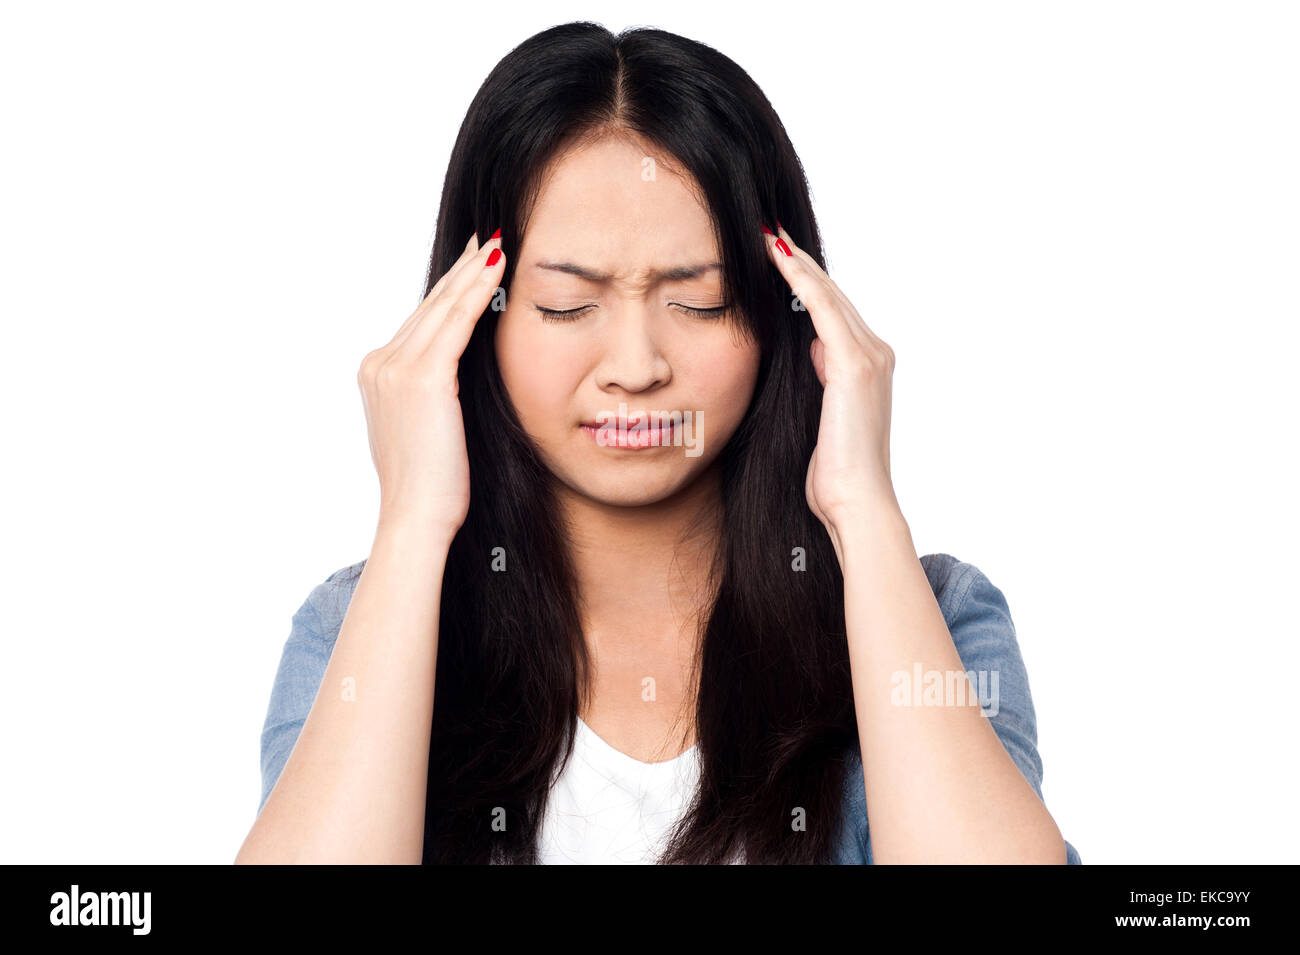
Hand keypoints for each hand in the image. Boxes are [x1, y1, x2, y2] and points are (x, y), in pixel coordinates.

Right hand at [356, 230, 504, 537]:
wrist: (417, 517)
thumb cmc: (432, 487)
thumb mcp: (427, 429)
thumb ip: (434, 394)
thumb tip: (457, 379)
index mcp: (377, 373)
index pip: (422, 321)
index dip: (450, 290)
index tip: (474, 263)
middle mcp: (380, 363)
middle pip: (430, 304)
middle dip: (462, 270)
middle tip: (489, 237)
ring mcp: (396, 367)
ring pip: (443, 306)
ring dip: (473, 270)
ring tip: (499, 241)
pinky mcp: (423, 377)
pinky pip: (456, 323)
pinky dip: (477, 291)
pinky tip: (497, 268)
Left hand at [762, 223, 898, 534]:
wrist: (856, 503)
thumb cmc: (832, 476)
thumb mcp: (819, 419)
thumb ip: (819, 381)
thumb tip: (811, 351)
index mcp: (867, 366)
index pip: (832, 311)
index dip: (804, 281)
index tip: (775, 256)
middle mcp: (875, 353)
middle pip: (831, 294)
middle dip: (799, 261)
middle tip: (767, 230)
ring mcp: (869, 356)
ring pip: (827, 293)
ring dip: (796, 261)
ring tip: (767, 234)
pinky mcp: (855, 364)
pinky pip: (823, 307)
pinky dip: (800, 279)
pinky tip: (777, 257)